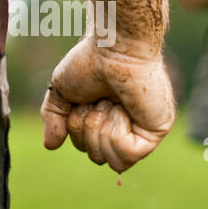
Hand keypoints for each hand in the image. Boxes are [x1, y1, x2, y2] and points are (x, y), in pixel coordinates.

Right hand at [40, 36, 175, 173]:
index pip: (87, 149)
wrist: (113, 46)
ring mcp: (144, 130)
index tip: (87, 99)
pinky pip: (127, 155)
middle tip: (100, 100)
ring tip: (111, 103)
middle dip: (88, 128)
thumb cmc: (90, 61)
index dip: (77, 127)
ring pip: (112, 162)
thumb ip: (55, 119)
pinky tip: (122, 109)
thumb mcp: (62, 92)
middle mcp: (128, 127)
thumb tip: (50, 146)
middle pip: (97, 158)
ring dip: (101, 130)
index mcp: (108, 120)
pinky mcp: (156, 130)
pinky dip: (116, 133)